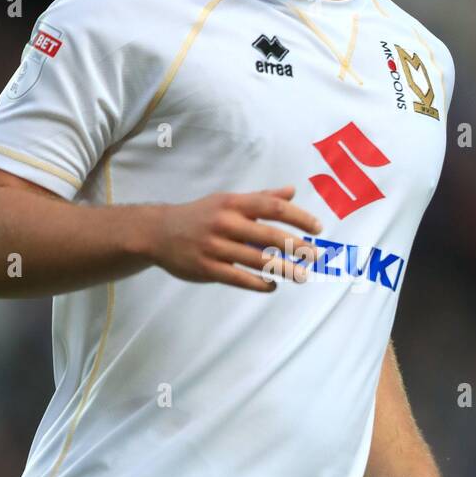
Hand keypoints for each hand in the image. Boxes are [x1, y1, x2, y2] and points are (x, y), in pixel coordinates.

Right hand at [151, 185, 321, 291]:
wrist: (158, 232)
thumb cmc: (200, 214)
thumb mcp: (227, 200)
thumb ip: (260, 198)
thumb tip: (292, 192)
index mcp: (233, 204)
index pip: (272, 208)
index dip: (298, 217)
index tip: (317, 228)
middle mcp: (225, 223)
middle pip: (269, 235)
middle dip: (296, 246)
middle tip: (316, 255)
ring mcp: (215, 247)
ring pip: (257, 260)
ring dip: (283, 269)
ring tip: (302, 275)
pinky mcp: (207, 268)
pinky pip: (239, 278)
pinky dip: (259, 283)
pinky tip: (273, 285)